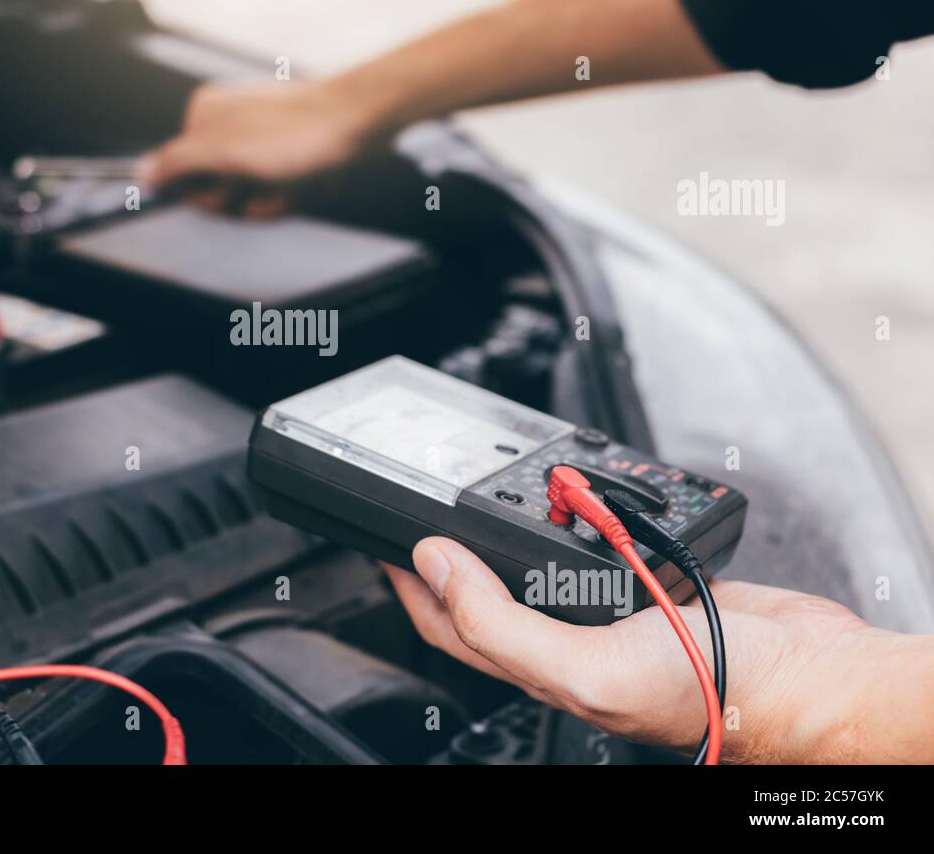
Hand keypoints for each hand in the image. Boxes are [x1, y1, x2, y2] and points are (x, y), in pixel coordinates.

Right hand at [135, 79, 373, 215]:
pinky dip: (294, 194)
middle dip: (245, 199)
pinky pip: (279, 189)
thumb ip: (176, 162)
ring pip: (252, 194)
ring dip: (274, 200)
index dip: (207, 195)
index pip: (183, 176)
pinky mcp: (289, 151)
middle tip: (265, 183)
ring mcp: (261, 138)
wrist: (357, 121)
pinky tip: (308, 182)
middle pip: (219, 189)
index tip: (228, 191)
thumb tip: (141, 172)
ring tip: (294, 182)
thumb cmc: (297, 132)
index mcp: (204, 116)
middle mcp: (229, 124)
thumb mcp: (225, 151)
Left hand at [385, 536, 919, 763]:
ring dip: (514, 528)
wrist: (802, 676)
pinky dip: (579, 518)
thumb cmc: (705, 693)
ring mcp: (609, 608)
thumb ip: (499, 621)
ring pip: (542, 563)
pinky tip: (576, 500)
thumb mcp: (581, 667)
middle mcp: (570, 639)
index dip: (412, 584)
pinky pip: (597, 542)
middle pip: (489, 591)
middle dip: (456, 552)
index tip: (389, 540)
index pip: (451, 625)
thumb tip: (437, 564)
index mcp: (544, 667)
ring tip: (486, 497)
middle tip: (430, 507)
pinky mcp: (648, 579)